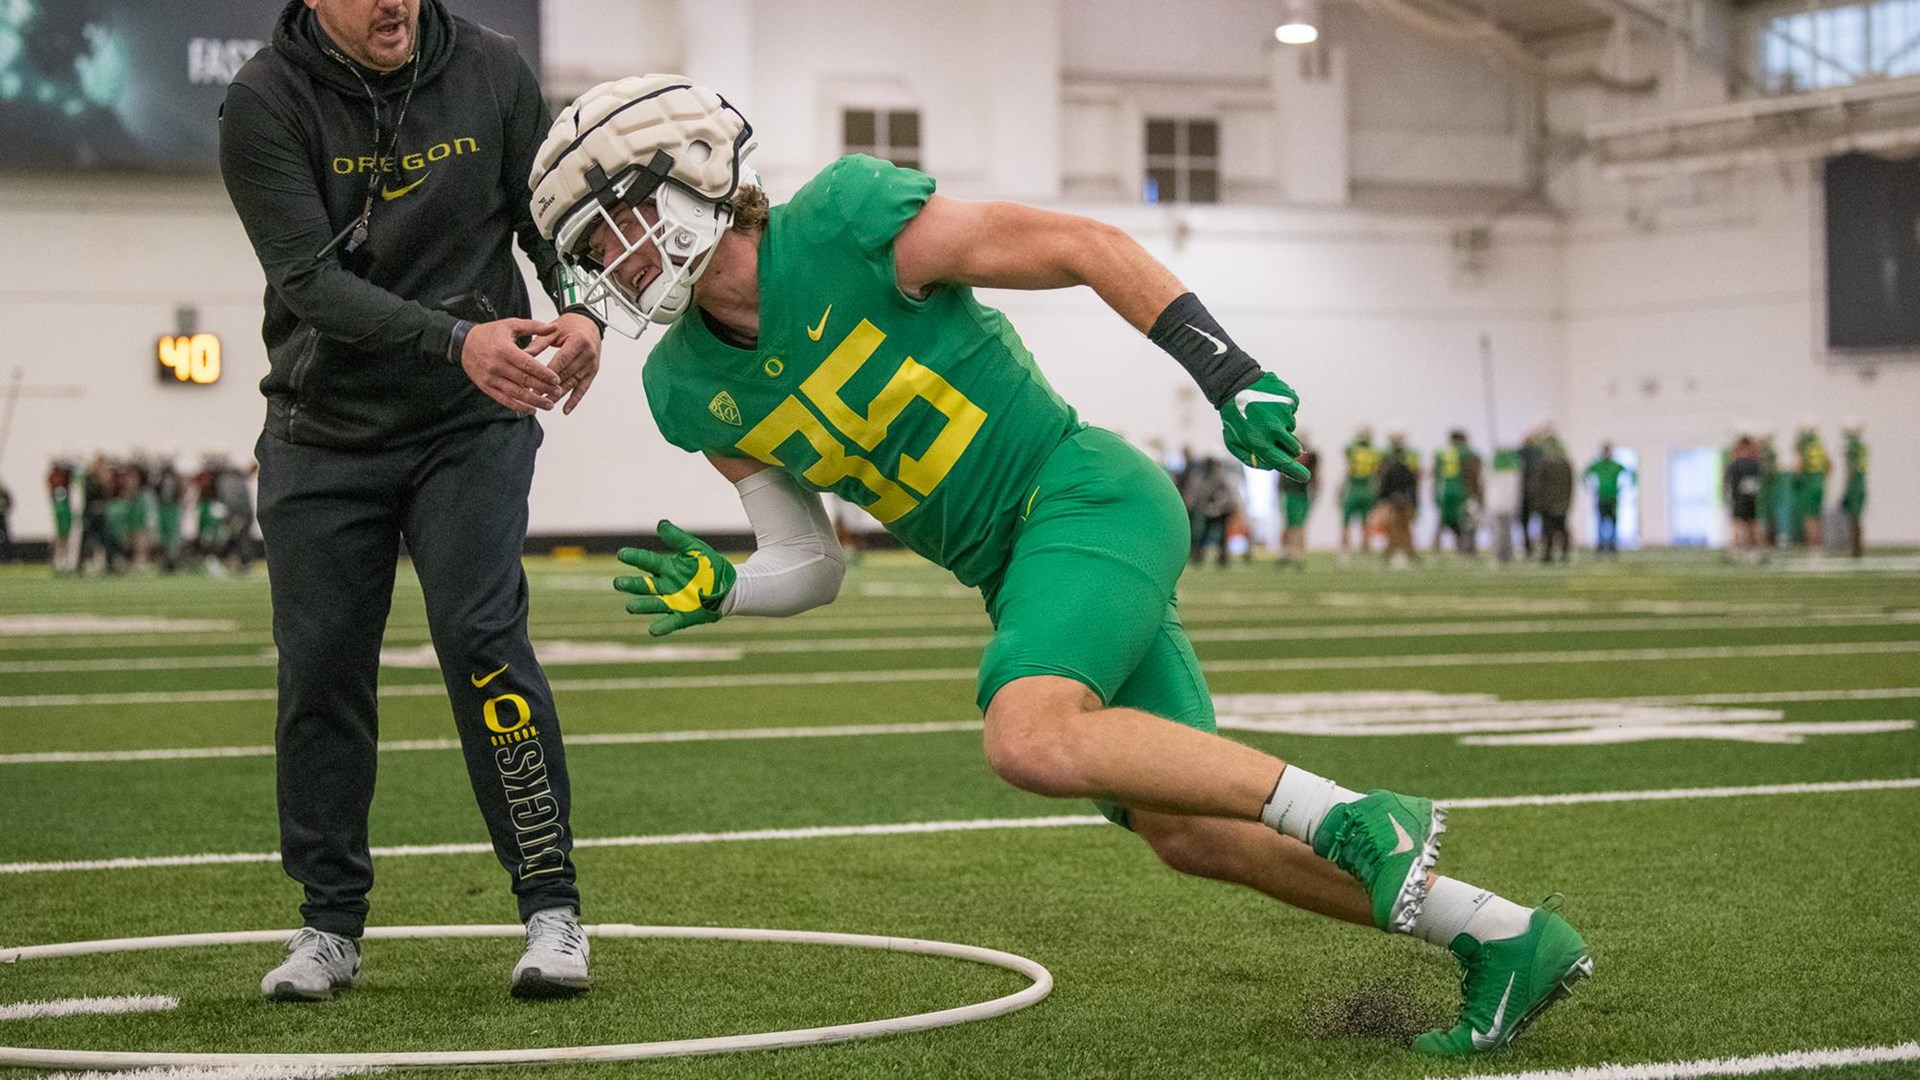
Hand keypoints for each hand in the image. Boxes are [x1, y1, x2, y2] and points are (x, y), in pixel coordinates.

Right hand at [460, 317, 561, 414]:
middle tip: (558, 392)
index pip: (527, 364)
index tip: (556, 379)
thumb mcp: (510, 325)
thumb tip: (553, 327)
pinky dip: (518, 407)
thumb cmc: (489, 334)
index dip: (543, 373)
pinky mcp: (487, 387)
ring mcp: (491, 378)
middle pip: (524, 380)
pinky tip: (531, 410)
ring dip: (533, 402)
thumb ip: (533, 326)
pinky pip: (504, 400)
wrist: (463, 344)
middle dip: (543, 388)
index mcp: (504, 349)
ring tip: (549, 405)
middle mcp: (497, 365)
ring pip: (515, 393)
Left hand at [530, 312, 601, 414]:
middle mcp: (588, 354)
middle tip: (534, 395)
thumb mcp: (553, 331)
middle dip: (550, 385)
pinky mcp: (592, 372)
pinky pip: (583, 388)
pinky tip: (565, 409)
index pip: (561, 360)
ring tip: (545, 402)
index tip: (534, 381)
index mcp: (578, 341)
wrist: (589, 323)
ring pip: (573, 383)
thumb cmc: (570, 325)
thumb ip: (539, 343)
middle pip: (566, 374)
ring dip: (559, 395)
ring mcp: (591, 365)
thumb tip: (523, 355)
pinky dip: (574, 400)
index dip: (547, 372)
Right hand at [613, 521, 736, 635]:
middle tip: (618, 583)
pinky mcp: (683, 616)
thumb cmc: (710, 567)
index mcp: (667, 567)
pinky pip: (670, 622)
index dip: (635, 558)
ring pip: (653, 604)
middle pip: (644, 585)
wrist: (729, 588)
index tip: (621, 554)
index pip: (647, 561)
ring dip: (641, 605)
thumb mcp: (696, 549)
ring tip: (630, 606)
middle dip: (631, 585)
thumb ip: (678, 538)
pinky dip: (662, 626)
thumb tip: (660, 524)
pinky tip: (653, 630)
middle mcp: (665, 586)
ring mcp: (673, 602)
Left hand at [1218, 372, 1309, 481]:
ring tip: (1264, 414)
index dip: (1296, 472)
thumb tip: (1271, 467)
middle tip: (1276, 438)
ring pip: (1291, 427)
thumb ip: (1251, 458)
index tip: (1305, 477)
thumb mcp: (1233, 442)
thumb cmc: (1233, 417)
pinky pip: (1292, 411)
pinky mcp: (1289, 400)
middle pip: (1294, 448)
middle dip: (1289, 447)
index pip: (1283, 462)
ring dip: (1282, 425)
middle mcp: (1274, 429)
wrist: (1234, 384)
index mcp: (1259, 441)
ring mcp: (1283, 413)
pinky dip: (1283, 409)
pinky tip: (1270, 403)